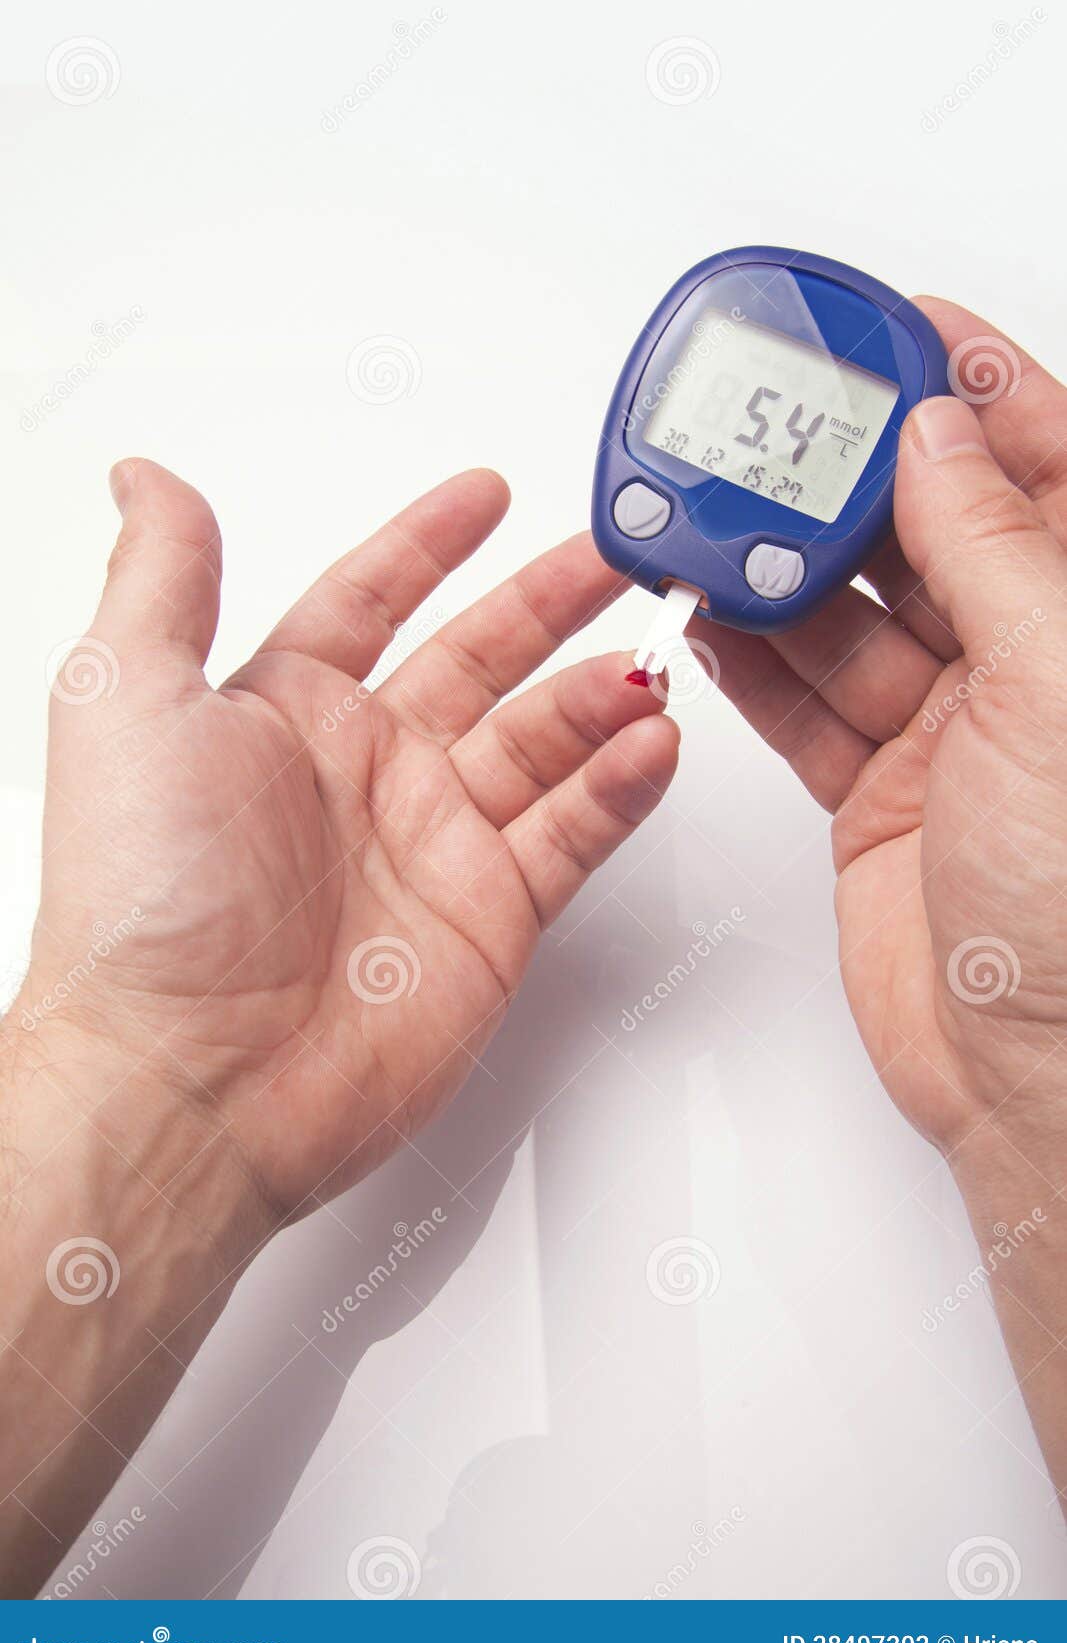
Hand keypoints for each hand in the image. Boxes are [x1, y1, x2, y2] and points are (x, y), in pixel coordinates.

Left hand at [15, 460, 678, 1249]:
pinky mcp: (488, 919)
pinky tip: (652, 744)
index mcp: (281, 713)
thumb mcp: (124, 697)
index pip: (370, 599)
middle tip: (620, 558)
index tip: (487, 493)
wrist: (192, 1080)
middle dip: (548, 601)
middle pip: (479, 659)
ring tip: (653, 655)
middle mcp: (363, 774)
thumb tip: (148, 475)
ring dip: (601, 692)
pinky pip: (572, 833)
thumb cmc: (144, 901)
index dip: (428, 543)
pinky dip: (620, 786)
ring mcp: (431, 845)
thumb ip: (161, 577)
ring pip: (543, 740)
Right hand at [708, 299, 1066, 1155]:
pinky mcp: (883, 796)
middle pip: (936, 535)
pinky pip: (807, 706)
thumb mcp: (1059, 691)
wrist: (1037, 1079)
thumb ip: (993, 554)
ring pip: (855, 617)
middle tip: (781, 428)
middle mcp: (1037, 671)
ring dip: (786, 570)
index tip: (902, 330)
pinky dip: (757, 663)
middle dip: (856, 479)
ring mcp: (956, 735)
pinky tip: (716, 617)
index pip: (1047, 470)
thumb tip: (936, 444)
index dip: (978, 391)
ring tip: (721, 521)